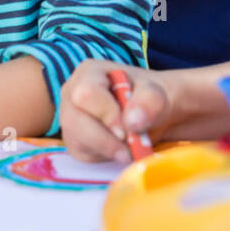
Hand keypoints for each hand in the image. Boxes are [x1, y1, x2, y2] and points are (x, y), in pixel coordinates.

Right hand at [58, 58, 174, 163]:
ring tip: (132, 148)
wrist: (152, 114)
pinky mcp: (75, 140)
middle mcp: (73, 94)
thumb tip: (132, 122)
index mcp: (90, 73)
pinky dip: (105, 157)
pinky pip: (82, 154)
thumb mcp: (158, 94)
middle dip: (104, 140)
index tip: (128, 131)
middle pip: (74, 121)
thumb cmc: (152, 98)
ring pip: (76, 141)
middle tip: (131, 149)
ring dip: (107, 150)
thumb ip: (149, 102)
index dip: (106, 115)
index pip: (86, 93)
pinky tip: (121, 149)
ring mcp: (71, 118)